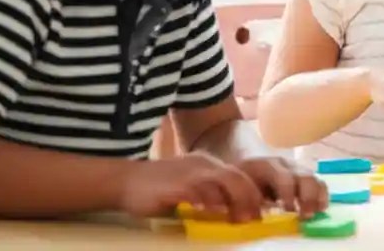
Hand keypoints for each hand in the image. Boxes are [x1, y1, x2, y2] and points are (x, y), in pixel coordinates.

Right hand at [119, 153, 264, 222]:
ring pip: (222, 181)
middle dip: (248, 198)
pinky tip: (212, 213)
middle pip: (236, 177)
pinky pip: (196, 190)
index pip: (239, 175)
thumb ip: (208, 196)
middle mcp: (202, 164)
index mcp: (208, 164)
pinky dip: (207, 201)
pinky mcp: (174, 184)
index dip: (252, 194)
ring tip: (239, 219)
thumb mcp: (188, 187)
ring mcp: (188, 172)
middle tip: (252, 219)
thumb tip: (231, 215)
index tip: (259, 213)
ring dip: (234, 200)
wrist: (123, 181)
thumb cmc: (157, 189)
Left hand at [234, 156, 328, 218]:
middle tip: (306, 215)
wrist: (246, 164)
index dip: (289, 193)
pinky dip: (321, 195)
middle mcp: (287, 165)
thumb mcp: (239, 184)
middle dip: (308, 196)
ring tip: (315, 212)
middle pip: (305, 176)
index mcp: (269, 165)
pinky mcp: (304, 176)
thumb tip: (254, 215)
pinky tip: (320, 207)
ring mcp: (297, 169)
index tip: (289, 211)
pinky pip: (318, 182)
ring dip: (317, 197)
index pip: (284, 177)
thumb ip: (246, 197)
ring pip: (314, 178)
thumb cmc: (242, 178)